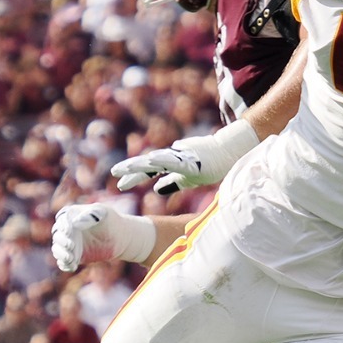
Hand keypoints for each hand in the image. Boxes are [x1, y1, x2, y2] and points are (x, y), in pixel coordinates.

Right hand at [50, 203, 155, 271]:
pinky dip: (65, 264)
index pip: (62, 220)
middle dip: (62, 241)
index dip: (63, 226)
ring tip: (71, 258)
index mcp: (71, 216)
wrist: (120, 237)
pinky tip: (73, 266)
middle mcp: (67, 230)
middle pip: (57, 236)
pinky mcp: (74, 256)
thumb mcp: (103, 213)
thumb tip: (75, 223)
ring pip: (58, 250)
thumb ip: (91, 214)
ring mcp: (69, 244)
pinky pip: (64, 262)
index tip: (68, 231)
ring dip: (61, 254)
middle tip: (71, 245)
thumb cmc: (111, 220)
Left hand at [111, 119, 259, 194]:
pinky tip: (151, 161)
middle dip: (130, 168)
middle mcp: (172, 157)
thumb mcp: (187, 178)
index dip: (134, 176)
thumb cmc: (209, 164)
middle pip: (148, 163)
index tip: (120, 185)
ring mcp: (181, 157)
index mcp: (170, 162)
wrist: (229, 152)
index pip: (148, 169)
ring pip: (157, 160)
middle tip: (114, 173)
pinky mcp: (191, 160)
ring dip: (141, 164)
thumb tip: (156, 189)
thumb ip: (172, 182)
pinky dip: (162, 160)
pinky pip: (174, 160)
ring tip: (127, 168)